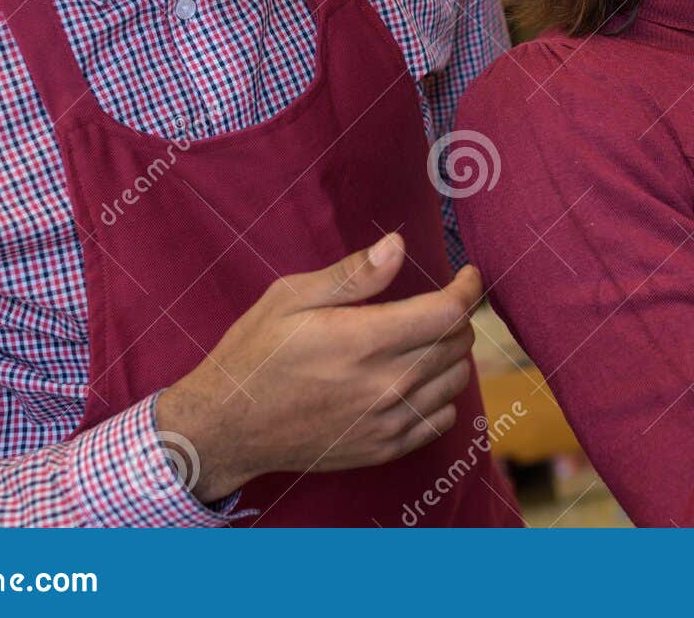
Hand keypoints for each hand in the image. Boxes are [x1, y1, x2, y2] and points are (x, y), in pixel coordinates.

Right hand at [156, 232, 482, 502]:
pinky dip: (441, 395)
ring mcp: (387, 422)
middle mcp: (384, 385)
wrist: (227, 427)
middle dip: (458, 315)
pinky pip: (441, 419)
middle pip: (458, 344)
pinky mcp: (384, 449)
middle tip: (439, 302)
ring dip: (452, 354)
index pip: (449, 312)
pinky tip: (416, 379)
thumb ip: (353, 274)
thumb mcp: (291, 297)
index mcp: (364, 340)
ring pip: (456, 381)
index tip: (466, 275)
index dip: (467, 288)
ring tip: (426, 338)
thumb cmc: (255, 353)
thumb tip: (398, 245)